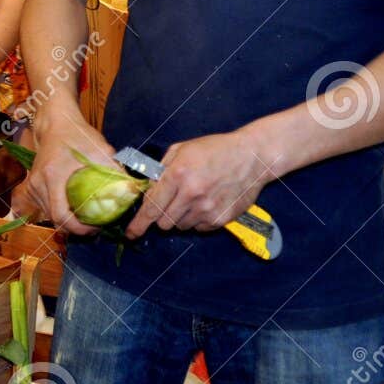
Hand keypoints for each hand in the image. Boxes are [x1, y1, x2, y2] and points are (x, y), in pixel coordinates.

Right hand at [13, 110, 116, 236]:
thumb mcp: (101, 150)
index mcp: (53, 175)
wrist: (55, 123)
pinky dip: (60, 214)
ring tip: (88, 220)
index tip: (95, 228)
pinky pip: (46, 208)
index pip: (61, 214)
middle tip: (96, 227)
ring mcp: (33, 185)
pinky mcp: (32, 186)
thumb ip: (115, 171)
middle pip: (55, 219)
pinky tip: (75, 210)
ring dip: (68, 222)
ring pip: (49, 216)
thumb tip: (132, 192)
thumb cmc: (78, 135)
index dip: (78, 228)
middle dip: (75, 228)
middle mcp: (38, 183)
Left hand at [125, 131, 271, 239]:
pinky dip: (198, 219)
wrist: (252, 157)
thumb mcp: (182, 149)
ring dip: (180, 217)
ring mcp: (207, 209)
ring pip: (180, 226)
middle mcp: (191, 194)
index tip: (131, 233)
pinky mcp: (221, 219)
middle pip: (163, 222)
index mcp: (178, 174)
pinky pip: (199, 228)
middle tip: (171, 202)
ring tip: (194, 198)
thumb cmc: (215, 149)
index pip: (152, 206)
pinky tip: (208, 202)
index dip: (138, 223)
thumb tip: (148, 189)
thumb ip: (161, 169)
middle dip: (161, 215)